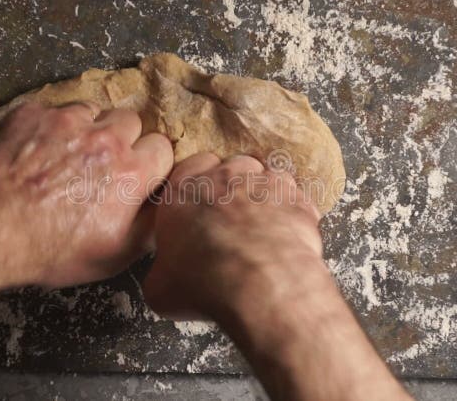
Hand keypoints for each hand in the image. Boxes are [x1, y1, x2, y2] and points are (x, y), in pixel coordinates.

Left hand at [0, 102, 172, 286]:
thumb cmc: (52, 249)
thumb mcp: (115, 255)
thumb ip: (150, 225)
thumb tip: (164, 206)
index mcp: (132, 172)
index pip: (162, 146)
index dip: (149, 162)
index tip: (135, 174)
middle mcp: (105, 139)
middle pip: (131, 121)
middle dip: (122, 139)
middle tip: (101, 164)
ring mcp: (68, 121)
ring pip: (93, 111)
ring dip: (88, 129)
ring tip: (68, 156)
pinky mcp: (34, 114)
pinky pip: (54, 110)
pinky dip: (51, 127)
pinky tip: (38, 152)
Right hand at [142, 152, 328, 319]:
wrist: (258, 283)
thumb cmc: (205, 282)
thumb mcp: (160, 288)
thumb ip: (161, 273)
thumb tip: (163, 282)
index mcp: (182, 192)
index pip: (191, 167)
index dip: (199, 187)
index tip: (201, 208)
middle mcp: (223, 179)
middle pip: (230, 169)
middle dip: (233, 189)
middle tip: (232, 221)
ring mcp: (264, 184)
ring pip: (266, 178)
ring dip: (265, 197)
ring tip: (263, 228)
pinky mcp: (296, 199)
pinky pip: (295, 199)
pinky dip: (293, 214)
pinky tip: (288, 237)